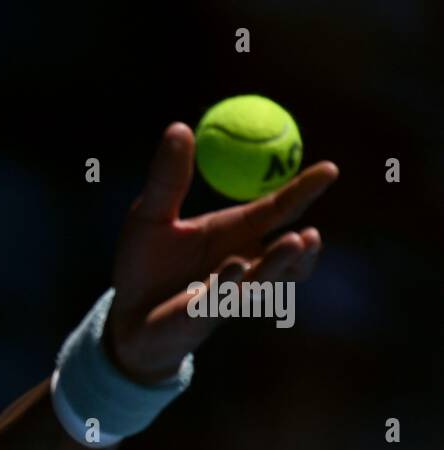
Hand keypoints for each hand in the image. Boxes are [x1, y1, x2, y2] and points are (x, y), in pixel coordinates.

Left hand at [106, 122, 338, 382]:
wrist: (125, 316)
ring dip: (280, 261)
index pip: (278, 208)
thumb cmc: (143, 265)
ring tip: (296, 240)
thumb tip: (179, 126)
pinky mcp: (207, 315)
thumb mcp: (150, 215)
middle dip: (303, 240)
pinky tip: (233, 266)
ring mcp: (230, 291)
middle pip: (285, 249)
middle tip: (312, 224)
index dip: (305, 190)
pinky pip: (225, 299)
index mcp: (235, 230)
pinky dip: (229, 283)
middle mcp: (244, 261)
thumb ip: (168, 178)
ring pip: (266, 279)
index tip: (330, 169)